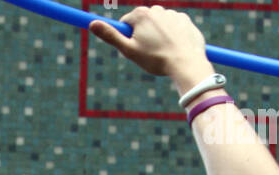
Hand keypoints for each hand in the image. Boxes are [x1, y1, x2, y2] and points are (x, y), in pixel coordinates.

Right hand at [89, 7, 209, 79]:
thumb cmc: (156, 59)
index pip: (126, 23)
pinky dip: (173, 37)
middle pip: (143, 23)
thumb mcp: (129, 50)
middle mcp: (157, 9)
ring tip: (163, 53)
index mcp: (141, 14)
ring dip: (158, 37)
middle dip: (143, 36)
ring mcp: (173, 14)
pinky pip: (174, 28)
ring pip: (159, 27)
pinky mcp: (185, 21)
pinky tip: (175, 49)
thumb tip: (92, 24)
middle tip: (148, 54)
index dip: (127, 38)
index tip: (132, 48)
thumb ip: (110, 36)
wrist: (186, 62)